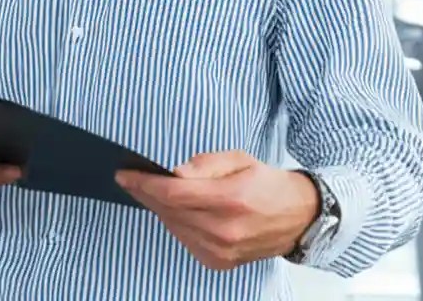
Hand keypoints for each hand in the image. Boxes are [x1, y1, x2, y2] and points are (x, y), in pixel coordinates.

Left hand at [116, 151, 318, 270]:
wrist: (298, 218)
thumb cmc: (266, 183)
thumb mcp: (238, 159)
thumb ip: (205, 164)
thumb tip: (175, 173)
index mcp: (230, 200)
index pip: (173, 193)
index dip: (144, 183)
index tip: (124, 174)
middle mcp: (224, 230)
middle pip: (168, 210)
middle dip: (145, 193)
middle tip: (131, 179)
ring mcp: (221, 251)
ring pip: (173, 226)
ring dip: (160, 208)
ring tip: (157, 191)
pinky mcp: (219, 262)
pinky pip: (184, 239)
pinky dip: (176, 223)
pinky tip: (182, 211)